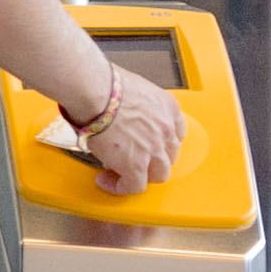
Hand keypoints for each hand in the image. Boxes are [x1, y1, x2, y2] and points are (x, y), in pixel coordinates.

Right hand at [79, 65, 186, 196]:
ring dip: (142, 176)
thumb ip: (132, 104)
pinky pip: (134, 186)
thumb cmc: (103, 84)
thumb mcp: (130, 89)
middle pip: (170, 155)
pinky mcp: (136, 165)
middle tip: (134, 159)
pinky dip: (121, 187)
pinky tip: (108, 181)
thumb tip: (114, 112)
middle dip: (153, 159)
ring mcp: (153, 149)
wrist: (94, 91)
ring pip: (159, 174)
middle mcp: (165, 129)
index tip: (149, 144)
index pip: (176, 132)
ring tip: (121, 174)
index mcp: (167, 107)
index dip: (161, 141)